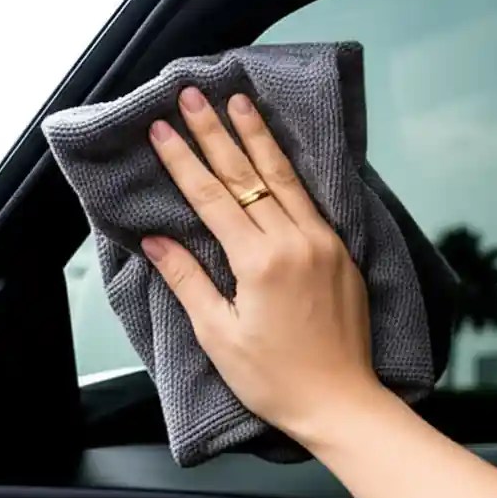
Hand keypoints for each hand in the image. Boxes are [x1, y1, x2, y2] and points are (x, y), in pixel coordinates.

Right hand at [140, 87, 381, 444]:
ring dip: (259, 138)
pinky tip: (281, 151)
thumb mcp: (219, 335)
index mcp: (261, 261)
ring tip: (241, 102)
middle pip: (249, 175)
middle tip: (194, 95)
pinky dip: (291, 170)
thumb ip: (187, 280)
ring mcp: (324, 243)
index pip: (213, 197)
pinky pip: (311, 200)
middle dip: (217, 132)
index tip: (161, 128)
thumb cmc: (275, 379)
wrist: (341, 402)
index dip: (184, 160)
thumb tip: (155, 239)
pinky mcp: (341, 252)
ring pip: (286, 178)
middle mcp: (296, 242)